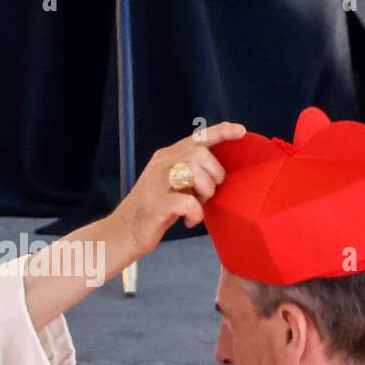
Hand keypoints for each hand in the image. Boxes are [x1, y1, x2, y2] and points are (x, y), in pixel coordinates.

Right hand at [108, 122, 242, 258]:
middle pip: (201, 154)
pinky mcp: (157, 204)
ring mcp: (157, 182)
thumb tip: (220, 171)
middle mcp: (161, 164)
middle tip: (206, 195)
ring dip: (205, 192)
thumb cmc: (154, 210)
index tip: (241, 131)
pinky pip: (188, 202)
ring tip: (197, 207)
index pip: (197, 137)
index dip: (221, 132)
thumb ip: (190, 173)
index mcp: (166, 157)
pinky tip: (189, 220)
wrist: (123, 232)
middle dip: (214, 175)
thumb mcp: (172, 184)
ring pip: (195, 171)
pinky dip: (196, 213)